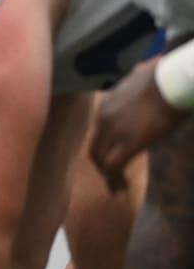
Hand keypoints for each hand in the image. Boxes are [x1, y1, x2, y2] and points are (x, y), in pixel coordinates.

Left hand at [91, 60, 190, 190]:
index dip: (103, 147)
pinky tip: (122, 189)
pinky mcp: (129, 142)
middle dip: (101, 165)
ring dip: (108, 176)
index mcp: (107, 104)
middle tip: (111, 179)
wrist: (173, 80)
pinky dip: (115, 180)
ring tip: (117, 188)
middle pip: (95, 148)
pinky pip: (114, 166)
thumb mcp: (142, 85)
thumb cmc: (166, 79)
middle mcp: (104, 118)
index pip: (98, 132)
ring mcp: (114, 131)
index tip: (111, 158)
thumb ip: (134, 96)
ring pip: (102, 160)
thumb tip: (144, 96)